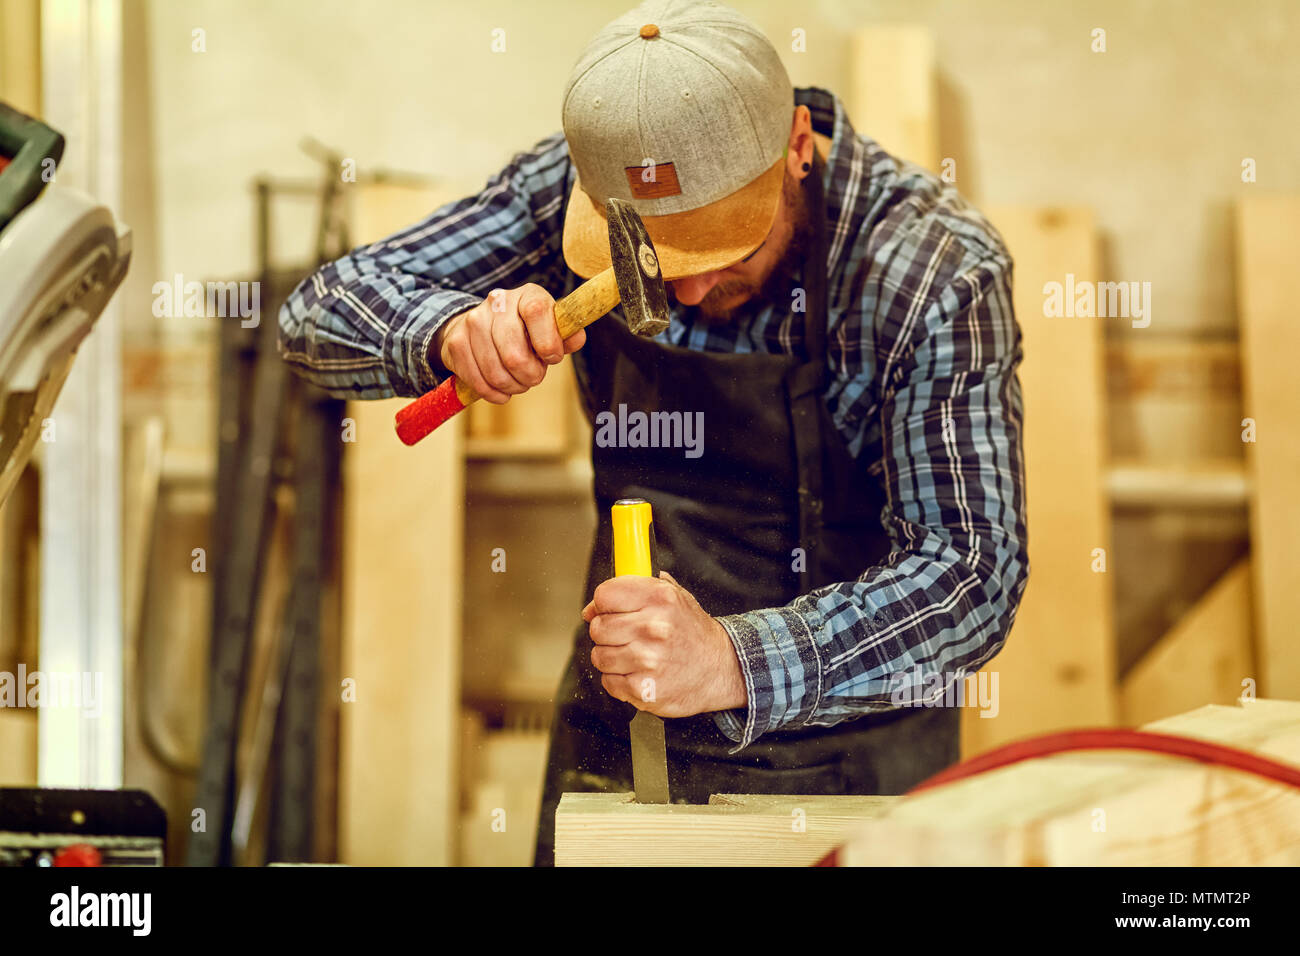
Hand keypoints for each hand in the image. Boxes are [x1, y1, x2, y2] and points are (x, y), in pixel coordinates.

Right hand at [433, 283, 585, 403]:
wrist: (479, 326)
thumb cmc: (525, 331)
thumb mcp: (549, 328)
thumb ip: (566, 335)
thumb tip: (576, 338)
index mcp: (527, 295)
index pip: (537, 311)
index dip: (548, 343)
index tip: (552, 358)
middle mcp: (497, 303)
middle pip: (515, 355)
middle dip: (530, 376)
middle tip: (534, 377)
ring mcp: (473, 322)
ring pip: (496, 373)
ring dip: (513, 386)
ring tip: (518, 382)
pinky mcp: (456, 343)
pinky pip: (478, 382)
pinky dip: (494, 394)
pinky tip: (501, 390)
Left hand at [582, 571, 746, 717]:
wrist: (721, 668)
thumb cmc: (693, 633)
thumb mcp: (675, 597)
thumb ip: (636, 591)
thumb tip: (594, 605)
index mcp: (659, 598)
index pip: (604, 595)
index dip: (603, 604)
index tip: (608, 611)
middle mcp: (653, 627)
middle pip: (598, 627)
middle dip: (607, 633)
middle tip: (626, 636)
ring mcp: (647, 660)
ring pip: (599, 656)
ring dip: (612, 658)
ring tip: (635, 656)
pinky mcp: (643, 689)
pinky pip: (609, 682)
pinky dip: (619, 680)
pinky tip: (638, 673)